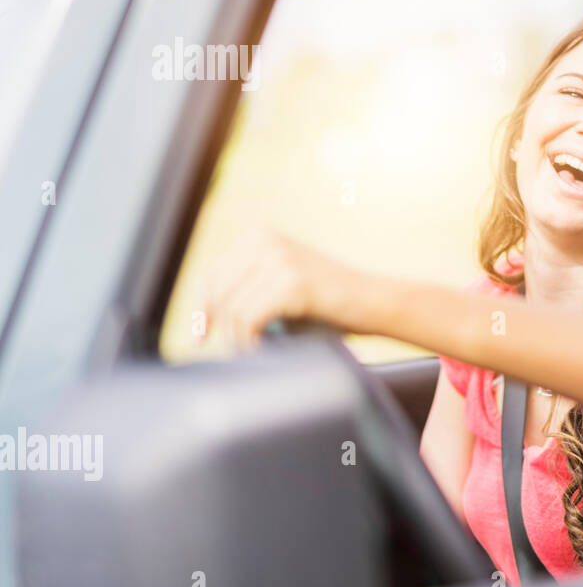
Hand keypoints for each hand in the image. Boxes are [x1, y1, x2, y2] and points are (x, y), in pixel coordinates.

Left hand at [198, 227, 356, 351]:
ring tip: (259, 350)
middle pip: (217, 293)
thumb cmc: (329, 303)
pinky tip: (267, 348)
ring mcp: (279, 258)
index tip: (202, 336)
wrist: (375, 302)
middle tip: (236, 351)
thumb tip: (202, 317)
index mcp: (260, 235)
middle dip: (221, 328)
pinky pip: (249, 319)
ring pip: (232, 309)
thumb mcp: (281, 286)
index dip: (202, 309)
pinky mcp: (291, 282)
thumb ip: (249, 289)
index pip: (211, 275)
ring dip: (240, 339)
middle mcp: (266, 240)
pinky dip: (252, 341)